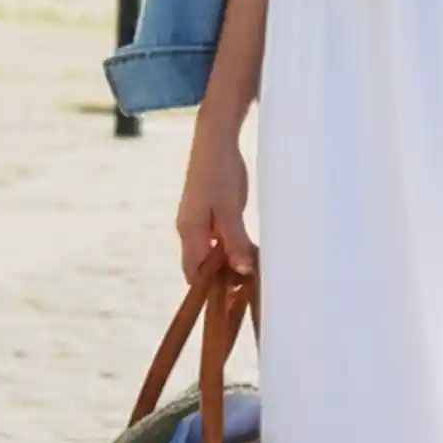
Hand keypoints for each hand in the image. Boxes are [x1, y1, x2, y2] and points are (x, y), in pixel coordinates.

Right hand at [177, 120, 255, 281]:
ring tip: (254, 275)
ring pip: (210, 255)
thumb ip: (236, 241)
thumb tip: (242, 271)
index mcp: (190, 231)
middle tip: (250, 291)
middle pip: (201, 267)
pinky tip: (249, 253)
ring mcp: (196, 222)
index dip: (212, 291)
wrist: (215, 140)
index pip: (195, 274)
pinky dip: (231, 251)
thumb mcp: (230, 209)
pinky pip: (216, 241)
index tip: (236, 303)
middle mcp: (189, 230)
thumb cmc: (221, 172)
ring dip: (229, 266)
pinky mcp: (207, 214)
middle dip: (222, 282)